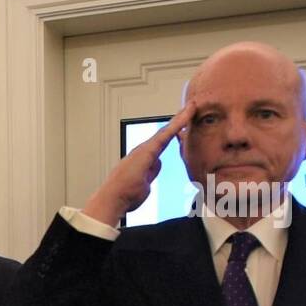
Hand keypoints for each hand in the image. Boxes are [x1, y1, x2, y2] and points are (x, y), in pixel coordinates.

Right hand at [82, 100, 195, 226]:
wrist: (113, 198)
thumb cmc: (125, 194)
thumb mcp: (144, 184)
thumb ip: (151, 172)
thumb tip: (157, 164)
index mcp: (144, 157)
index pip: (163, 141)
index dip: (174, 132)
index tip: (184, 124)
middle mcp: (144, 149)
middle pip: (165, 132)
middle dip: (178, 120)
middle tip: (190, 108)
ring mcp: (145, 148)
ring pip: (167, 130)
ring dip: (180, 118)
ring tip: (192, 107)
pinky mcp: (149, 149)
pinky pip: (167, 133)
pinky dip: (178, 123)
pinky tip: (187, 114)